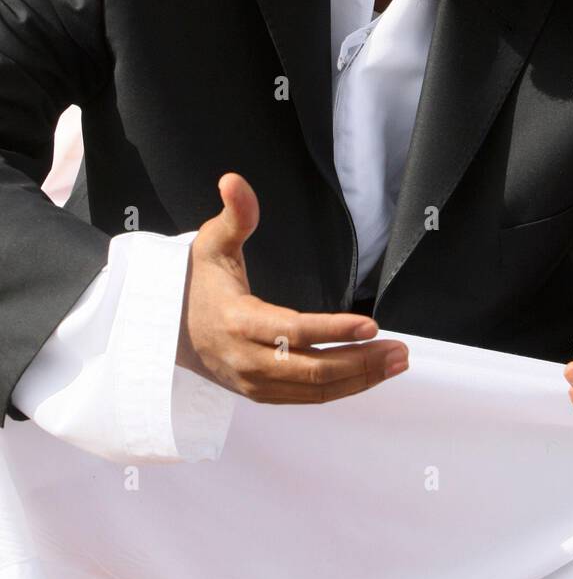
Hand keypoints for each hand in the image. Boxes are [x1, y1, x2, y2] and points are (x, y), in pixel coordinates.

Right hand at [177, 172, 409, 402]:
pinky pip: (307, 398)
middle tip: (399, 349)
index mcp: (238, 321)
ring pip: (315, 390)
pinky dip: (342, 389)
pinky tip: (368, 374)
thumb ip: (234, 214)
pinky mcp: (261, 394)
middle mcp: (247, 360)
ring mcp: (254, 383)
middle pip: (312, 370)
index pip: (293, 331)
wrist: (167, 329)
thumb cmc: (196, 283)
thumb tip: (233, 180)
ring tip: (396, 361)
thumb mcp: (212, 242)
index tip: (370, 325)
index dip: (333, 329)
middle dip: (361, 361)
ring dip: (360, 378)